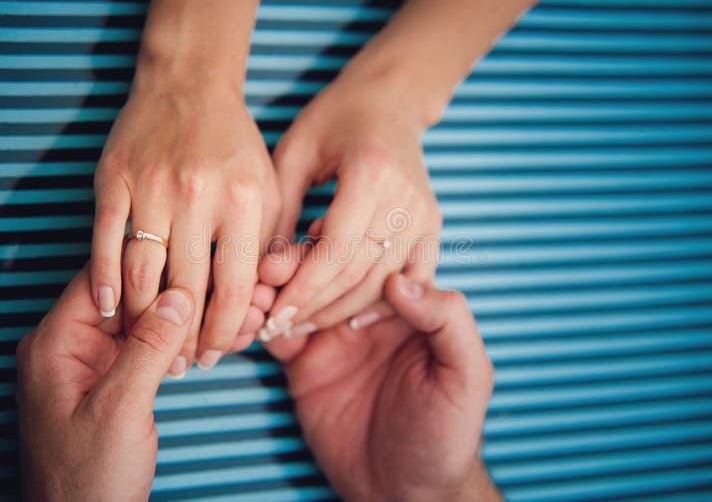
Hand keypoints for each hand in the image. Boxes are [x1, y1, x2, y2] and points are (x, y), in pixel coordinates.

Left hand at [16, 266, 194, 500]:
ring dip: (181, 321)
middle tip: (217, 297)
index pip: (101, 279)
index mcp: (54, 343)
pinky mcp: (115, 379)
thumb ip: (148, 349)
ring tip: (222, 319)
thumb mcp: (119, 410)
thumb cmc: (86, 480)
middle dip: (173, 297)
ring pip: (143, 321)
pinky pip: (148, 347)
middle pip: (126, 296)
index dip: (147, 270)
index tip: (191, 269)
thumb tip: (180, 297)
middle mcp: (70, 345)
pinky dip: (177, 344)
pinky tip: (207, 342)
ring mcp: (93, 363)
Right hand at [91, 74, 279, 371]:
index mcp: (244, 199)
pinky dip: (102, 281)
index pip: (235, 287)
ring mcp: (151, 186)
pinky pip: (103, 241)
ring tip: (147, 346)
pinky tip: (109, 310)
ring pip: (142, 273)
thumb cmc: (235, 145)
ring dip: (143, 320)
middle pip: (186, 289)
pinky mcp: (113, 178)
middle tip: (182, 364)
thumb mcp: (269, 186)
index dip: (225, 330)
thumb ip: (270, 240)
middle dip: (184, 337)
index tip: (218, 353)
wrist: (188, 84)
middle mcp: (199, 195)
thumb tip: (263, 303)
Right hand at [258, 246, 498, 500]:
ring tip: (256, 291)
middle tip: (275, 267)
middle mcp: (368, 313)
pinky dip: (256, 322)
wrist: (404, 492)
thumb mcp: (466, 376)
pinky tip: (245, 319)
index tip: (319, 235)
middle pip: (330, 271)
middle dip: (301, 263)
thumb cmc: (446, 436)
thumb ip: (447, 321)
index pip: (376, 260)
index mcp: (410, 307)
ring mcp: (333, 336)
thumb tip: (400, 278)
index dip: (347, 245)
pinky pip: (277, 333)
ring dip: (272, 288)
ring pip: (298, 296)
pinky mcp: (305, 363)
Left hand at [264, 64, 441, 335]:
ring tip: (303, 322)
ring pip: (384, 282)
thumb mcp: (294, 152)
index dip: (304, 288)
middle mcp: (406, 197)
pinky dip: (384, 302)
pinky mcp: (432, 223)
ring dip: (342, 309)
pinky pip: (413, 278)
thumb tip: (265, 273)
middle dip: (317, 306)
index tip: (274, 313)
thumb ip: (280, 210)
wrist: (389, 100)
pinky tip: (353, 318)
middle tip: (280, 325)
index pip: (336, 249)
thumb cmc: (334, 119)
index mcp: (371, 172)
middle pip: (360, 272)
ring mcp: (425, 212)